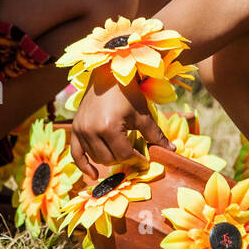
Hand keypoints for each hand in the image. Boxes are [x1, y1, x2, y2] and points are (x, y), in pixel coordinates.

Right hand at [70, 66, 170, 180]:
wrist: (108, 73)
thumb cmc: (128, 92)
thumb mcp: (143, 114)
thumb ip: (155, 134)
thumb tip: (172, 151)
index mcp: (109, 128)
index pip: (125, 154)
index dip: (138, 159)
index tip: (146, 160)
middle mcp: (91, 131)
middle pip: (109, 159)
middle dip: (124, 159)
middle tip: (135, 155)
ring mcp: (81, 130)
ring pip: (96, 157)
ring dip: (109, 159)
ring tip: (121, 155)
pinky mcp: (76, 128)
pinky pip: (76, 153)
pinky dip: (83, 165)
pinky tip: (93, 175)